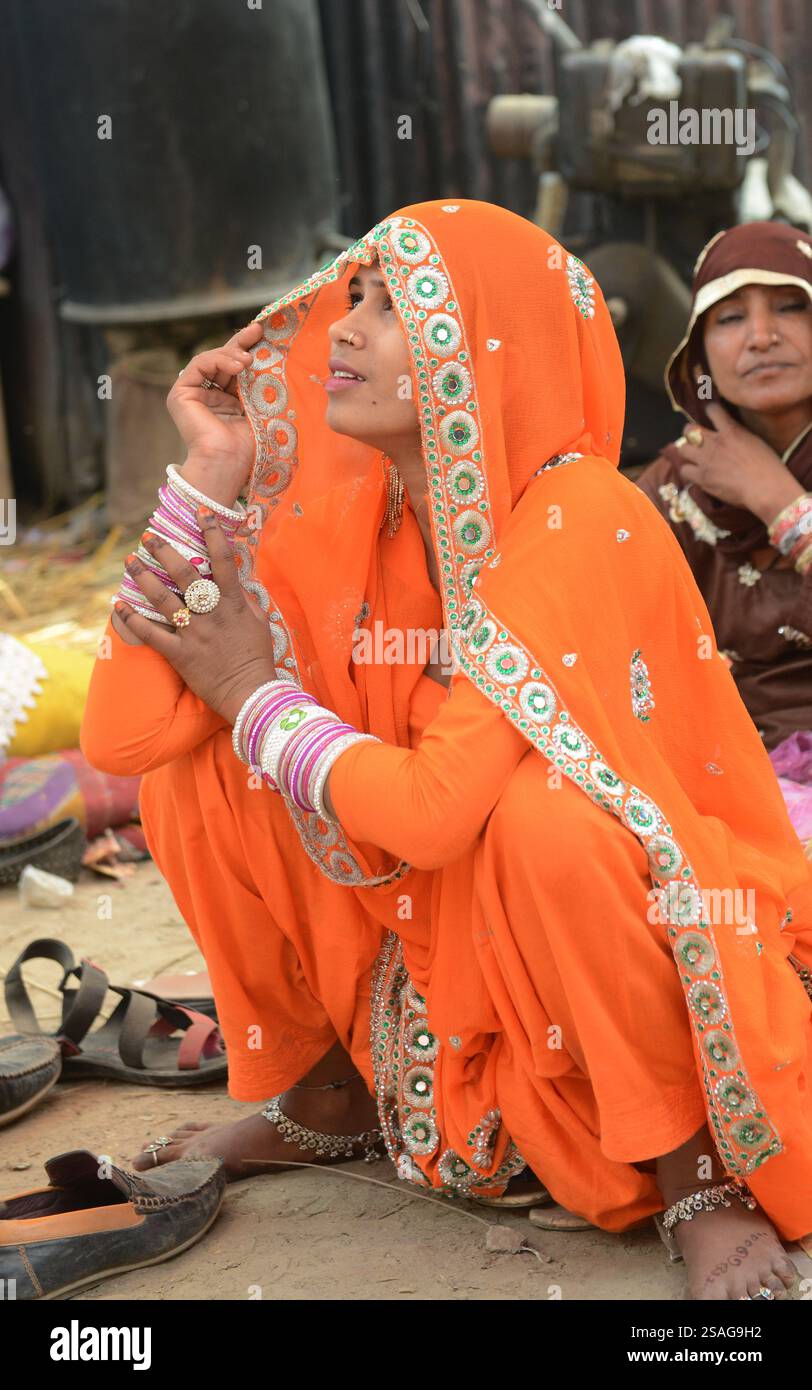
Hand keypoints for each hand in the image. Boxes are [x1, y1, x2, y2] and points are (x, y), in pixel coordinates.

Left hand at [115, 510, 277, 724]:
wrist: (251, 693)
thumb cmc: (257, 658)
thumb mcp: (259, 622)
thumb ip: (246, 598)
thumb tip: (237, 577)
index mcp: (233, 603)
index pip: (222, 560)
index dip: (212, 532)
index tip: (200, 512)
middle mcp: (211, 613)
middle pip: (185, 574)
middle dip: (165, 551)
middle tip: (149, 535)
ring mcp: (193, 633)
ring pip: (163, 599)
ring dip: (143, 577)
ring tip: (129, 561)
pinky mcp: (179, 654)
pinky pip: (150, 634)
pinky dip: (131, 619)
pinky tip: (117, 604)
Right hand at [168, 322, 263, 497]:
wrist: (228, 463)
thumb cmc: (249, 445)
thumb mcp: (260, 407)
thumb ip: (262, 385)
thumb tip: (277, 358)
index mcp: (229, 400)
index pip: (238, 369)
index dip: (250, 350)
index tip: (266, 336)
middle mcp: (210, 396)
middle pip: (224, 360)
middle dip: (241, 343)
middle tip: (257, 330)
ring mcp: (193, 394)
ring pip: (211, 360)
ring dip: (231, 353)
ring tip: (249, 359)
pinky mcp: (180, 394)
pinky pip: (198, 365)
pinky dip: (217, 360)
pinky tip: (238, 365)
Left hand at [677, 402, 804, 523]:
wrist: (765, 487)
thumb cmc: (769, 466)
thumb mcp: (756, 441)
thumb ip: (739, 435)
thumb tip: (732, 434)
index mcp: (731, 431)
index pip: (712, 410)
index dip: (710, 411)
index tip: (711, 414)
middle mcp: (715, 443)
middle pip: (689, 429)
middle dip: (690, 433)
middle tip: (696, 439)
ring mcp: (706, 460)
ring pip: (683, 449)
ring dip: (688, 452)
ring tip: (694, 457)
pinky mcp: (703, 478)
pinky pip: (684, 471)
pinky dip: (689, 472)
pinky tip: (696, 474)